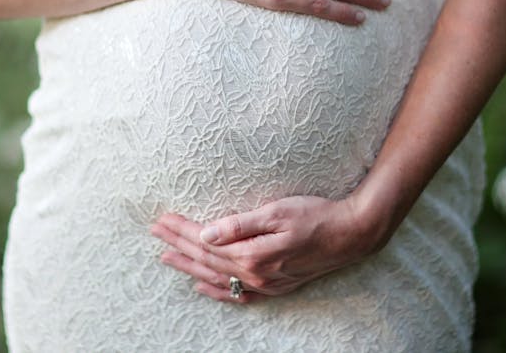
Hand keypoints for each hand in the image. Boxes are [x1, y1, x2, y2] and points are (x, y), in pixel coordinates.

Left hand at [149, 195, 380, 303]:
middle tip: (155, 232)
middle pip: (206, 259)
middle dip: (178, 244)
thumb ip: (239, 225)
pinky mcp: (275, 286)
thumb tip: (206, 233)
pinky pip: (238, 293)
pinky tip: (201, 286)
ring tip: (167, 257)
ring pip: (217, 276)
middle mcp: (255, 273)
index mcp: (252, 254)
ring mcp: (265, 283)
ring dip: (190, 265)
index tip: (162, 219)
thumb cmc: (316, 216)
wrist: (351, 235)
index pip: (205, 240)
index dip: (181, 229)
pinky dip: (216, 290)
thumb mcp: (276, 212)